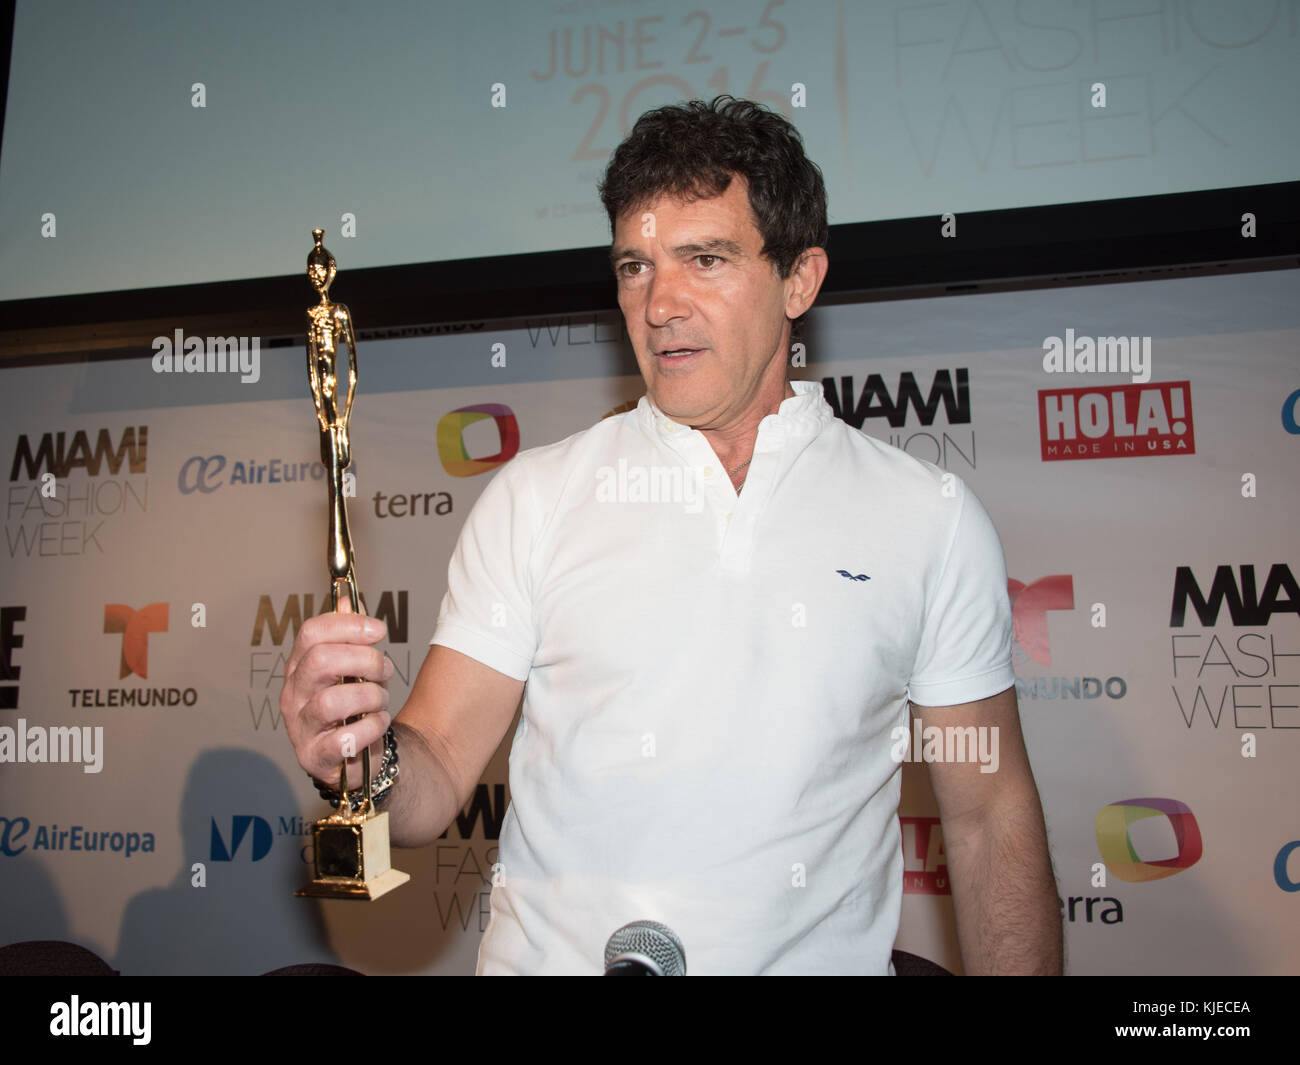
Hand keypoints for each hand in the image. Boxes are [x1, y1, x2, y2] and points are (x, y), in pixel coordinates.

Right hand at [280, 597, 392, 791]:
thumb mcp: (354, 668)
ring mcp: (300, 727)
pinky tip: (378, 724)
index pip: (311, 633)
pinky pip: (344, 738)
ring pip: (333, 700)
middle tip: (384, 670)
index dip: (348, 626)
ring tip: (380, 701)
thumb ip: (349, 636)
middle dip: (365, 660)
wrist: (358, 756)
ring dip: (371, 697)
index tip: (378, 630)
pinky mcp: (315, 757)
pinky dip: (371, 728)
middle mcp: (293, 695)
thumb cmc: (355, 706)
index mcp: (300, 667)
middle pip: (321, 660)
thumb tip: (346, 600)